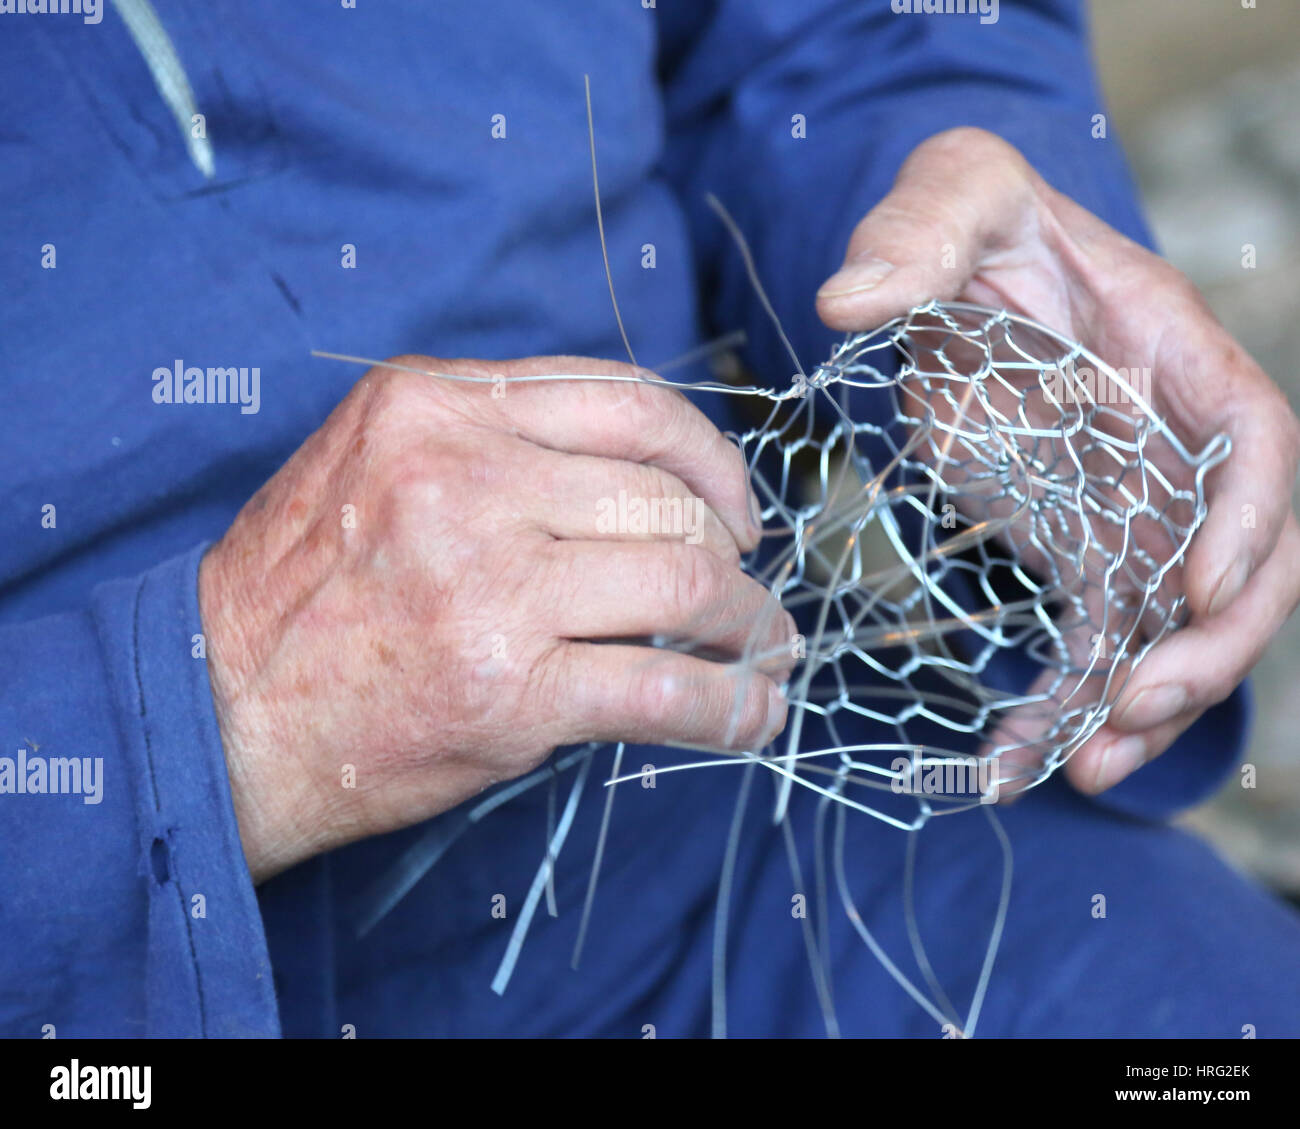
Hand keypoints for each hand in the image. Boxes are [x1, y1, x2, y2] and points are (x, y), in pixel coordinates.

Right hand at [199, 356, 793, 881]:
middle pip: (664, 496)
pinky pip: (662, 688)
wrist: (219, 709)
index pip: (626, 400)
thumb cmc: (304, 589)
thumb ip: (500, 442)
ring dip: (748, 623)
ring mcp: (487, 583)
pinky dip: (729, 705)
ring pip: (683, 582)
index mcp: (434, 406)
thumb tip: (649, 479)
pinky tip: (752, 715)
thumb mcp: (379, 462)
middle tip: (744, 590)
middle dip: (732, 550)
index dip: (709, 454)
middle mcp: (462, 478)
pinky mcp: (505, 689)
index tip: (731, 506)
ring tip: (764, 648)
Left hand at [816, 127, 1299, 796]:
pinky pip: (1092, 639)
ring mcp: (1128, 504)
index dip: (1249, 519)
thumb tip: (846, 300)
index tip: (1199, 591)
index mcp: (1169, 351)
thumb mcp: (951, 195)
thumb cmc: (970, 221)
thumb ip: (915, 237)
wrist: (954, 271)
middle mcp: (1168, 442)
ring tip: (1078, 772)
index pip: (1251, 438)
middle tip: (1132, 713)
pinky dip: (1064, 705)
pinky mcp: (1076, 546)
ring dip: (1139, 707)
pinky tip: (1015, 761)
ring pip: (1169, 626)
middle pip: (1239, 561)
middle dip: (1206, 648)